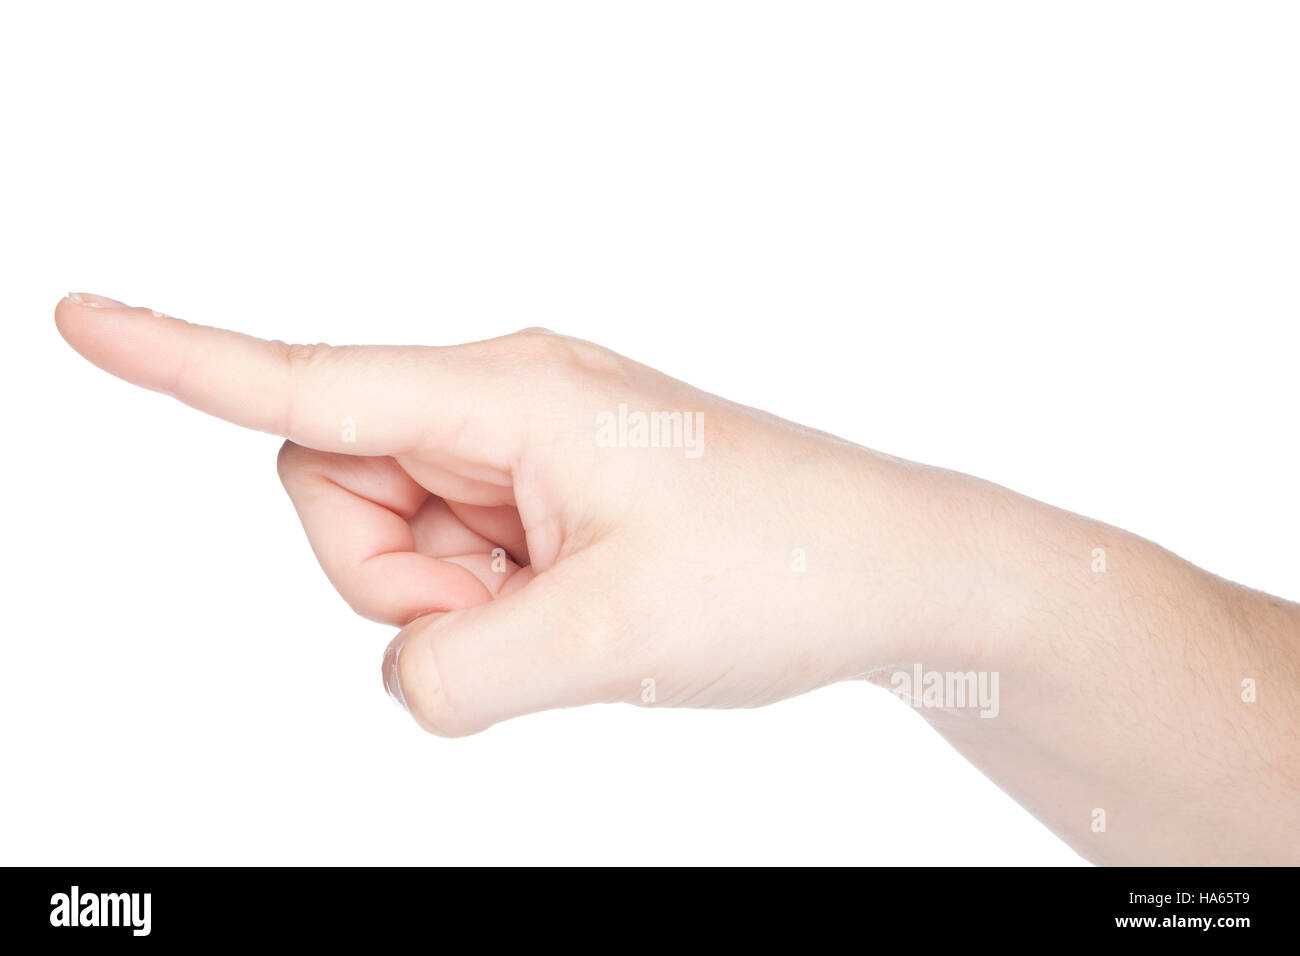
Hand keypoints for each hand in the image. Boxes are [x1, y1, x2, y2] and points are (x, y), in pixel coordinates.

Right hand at [55, 292, 932, 736]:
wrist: (887, 570)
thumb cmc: (780, 570)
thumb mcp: (605, 641)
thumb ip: (453, 672)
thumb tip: (402, 667)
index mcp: (510, 394)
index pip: (312, 384)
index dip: (182, 361)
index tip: (77, 318)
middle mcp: (503, 400)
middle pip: (334, 483)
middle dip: (392, 577)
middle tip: (518, 611)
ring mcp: (522, 447)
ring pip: (389, 533)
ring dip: (453, 601)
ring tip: (569, 610)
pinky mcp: (543, 493)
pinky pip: (453, 556)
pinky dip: (491, 605)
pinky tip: (579, 604)